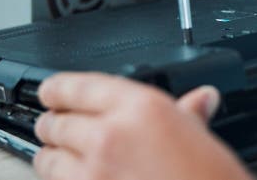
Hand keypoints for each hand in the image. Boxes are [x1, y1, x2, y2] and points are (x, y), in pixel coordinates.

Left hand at [34, 73, 254, 179]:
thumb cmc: (208, 177)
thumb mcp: (201, 135)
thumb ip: (189, 112)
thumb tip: (201, 99)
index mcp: (140, 106)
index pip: (76, 85)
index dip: (56, 88)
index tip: (50, 91)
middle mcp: (110, 134)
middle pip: (56, 121)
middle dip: (52, 123)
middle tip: (54, 124)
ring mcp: (95, 172)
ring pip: (48, 158)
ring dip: (50, 155)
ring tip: (55, 155)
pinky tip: (73, 178)